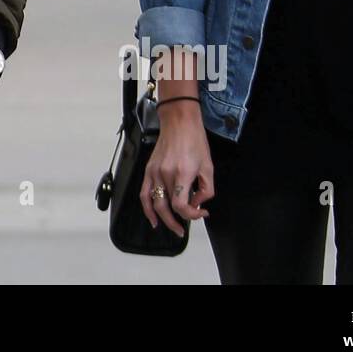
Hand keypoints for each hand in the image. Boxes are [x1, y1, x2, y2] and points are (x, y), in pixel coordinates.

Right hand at [139, 103, 213, 236]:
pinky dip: (146, 208)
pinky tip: (152, 218)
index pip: (182, 205)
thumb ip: (206, 189)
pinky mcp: (149, 169)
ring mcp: (155, 172)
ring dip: (163, 219)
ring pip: (155, 203)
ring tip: (172, 227)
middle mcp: (166, 174)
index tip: (201, 212)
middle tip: (185, 228)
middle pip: (168, 207)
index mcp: (183, 173)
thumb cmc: (195, 141)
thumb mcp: (208, 166)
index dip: (192, 215)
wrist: (179, 122)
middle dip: (178, 220)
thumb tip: (197, 203)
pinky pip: (144, 193)